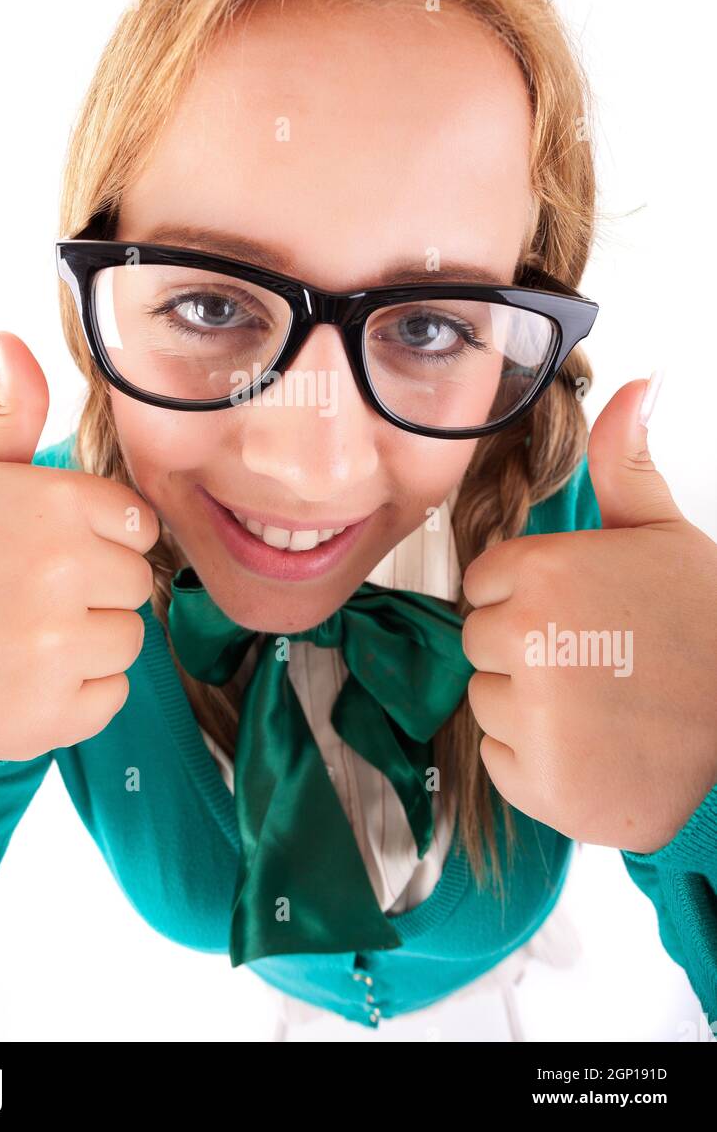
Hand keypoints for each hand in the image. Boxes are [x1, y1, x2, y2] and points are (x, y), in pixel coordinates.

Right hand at [0, 333, 158, 761]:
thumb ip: (10, 411)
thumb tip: (12, 339)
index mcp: (54, 503)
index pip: (138, 524)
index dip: (101, 539)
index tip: (55, 550)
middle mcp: (61, 571)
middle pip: (136, 585)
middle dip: (95, 592)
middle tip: (30, 596)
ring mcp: (56, 646)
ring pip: (127, 642)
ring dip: (88, 646)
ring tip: (23, 636)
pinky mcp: (49, 713)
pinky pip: (110, 699)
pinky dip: (76, 698)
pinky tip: (24, 677)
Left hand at [462, 377, 716, 852]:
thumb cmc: (709, 635)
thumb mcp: (666, 534)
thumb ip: (625, 464)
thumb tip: (631, 390)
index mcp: (544, 571)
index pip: (484, 583)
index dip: (528, 598)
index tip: (578, 615)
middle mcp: (526, 639)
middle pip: (480, 641)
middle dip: (527, 652)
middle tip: (598, 662)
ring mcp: (530, 716)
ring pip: (488, 701)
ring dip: (531, 709)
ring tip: (603, 708)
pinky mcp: (537, 783)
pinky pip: (502, 761)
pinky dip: (539, 764)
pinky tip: (595, 750)